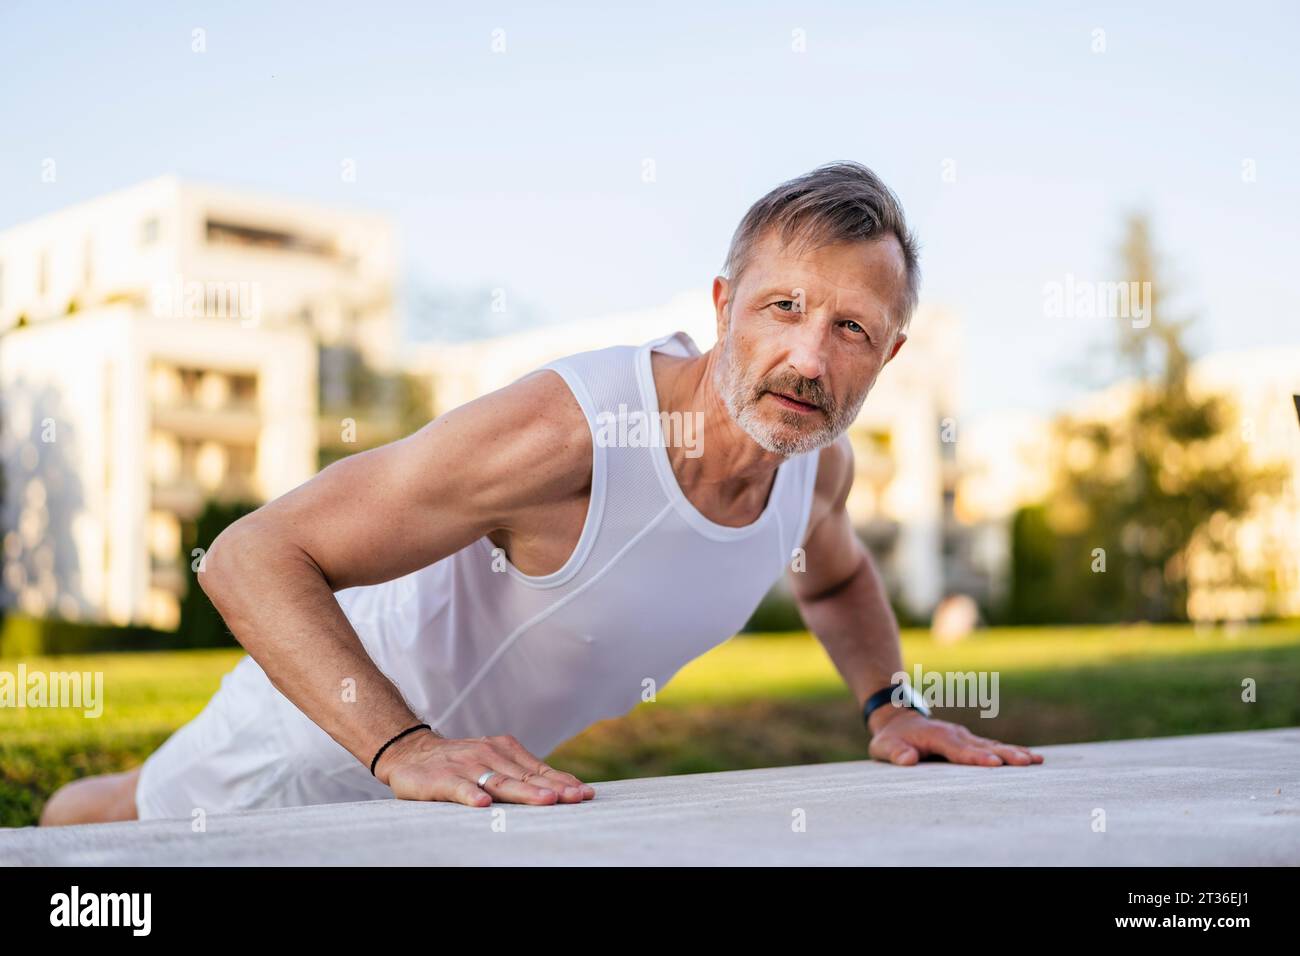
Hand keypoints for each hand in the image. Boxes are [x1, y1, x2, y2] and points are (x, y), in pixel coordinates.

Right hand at [375, 729, 595, 806]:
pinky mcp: (442, 779)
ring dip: (524, 791)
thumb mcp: (492, 762)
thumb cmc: (459, 763)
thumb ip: (520, 774)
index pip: (540, 769)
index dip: (562, 781)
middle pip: (526, 776)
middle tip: (577, 797)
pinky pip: (460, 788)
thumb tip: (560, 790)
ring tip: (546, 800)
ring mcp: (467, 766)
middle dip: (554, 788)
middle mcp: (490, 755)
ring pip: (500, 782)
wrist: (411, 753)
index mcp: (505, 751)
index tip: (585, 793)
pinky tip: (484, 805)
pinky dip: (471, 795)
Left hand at [867, 709, 1044, 766]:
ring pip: (992, 745)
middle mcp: (955, 734)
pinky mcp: (969, 741)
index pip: (958, 750)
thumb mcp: (884, 747)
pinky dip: (1011, 751)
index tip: (995, 763)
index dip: (976, 757)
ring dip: (1014, 752)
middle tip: (1028, 762)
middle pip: (983, 746)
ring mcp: (964, 736)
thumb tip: (908, 760)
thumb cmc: (891, 739)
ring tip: (1037, 760)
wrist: (897, 719)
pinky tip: (1031, 758)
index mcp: (937, 736)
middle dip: (1006, 754)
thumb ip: (896, 752)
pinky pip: (993, 746)